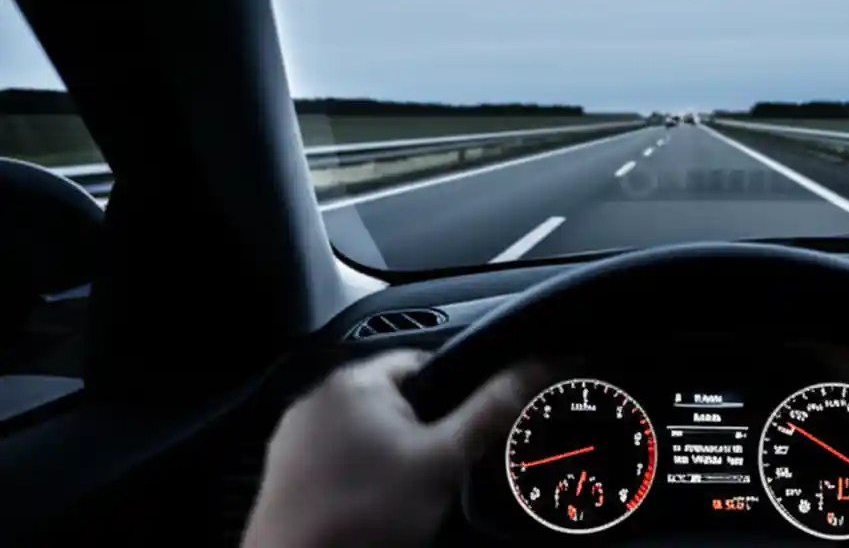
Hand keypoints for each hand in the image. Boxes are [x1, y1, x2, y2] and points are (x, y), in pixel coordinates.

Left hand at [243, 350, 541, 547]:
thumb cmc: (366, 516)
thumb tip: (533, 368)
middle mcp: (317, 396)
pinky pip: (333, 455)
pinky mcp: (282, 466)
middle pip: (391, 399)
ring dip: (383, 453)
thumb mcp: (443, 462)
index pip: (422, 363)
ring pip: (361, 430)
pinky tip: (364, 503)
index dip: (450, 398)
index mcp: (356, 380)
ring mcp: (294, 432)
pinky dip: (353, 472)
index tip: (456, 436)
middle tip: (429, 472)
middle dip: (416, 431)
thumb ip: (490, 410)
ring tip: (394, 495)